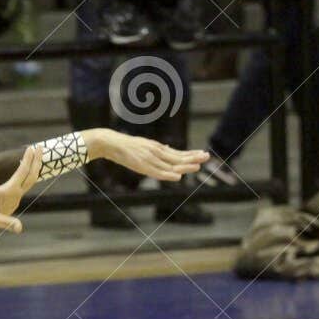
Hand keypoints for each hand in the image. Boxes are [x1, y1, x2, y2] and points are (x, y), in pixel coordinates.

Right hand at [90, 129, 207, 181]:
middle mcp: (156, 152)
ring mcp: (150, 158)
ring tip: (197, 166)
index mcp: (157, 148)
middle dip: (193, 157)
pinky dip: (168, 174)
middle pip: (177, 157)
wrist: (110, 143)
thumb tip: (167, 148)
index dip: (191, 154)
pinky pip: (157, 172)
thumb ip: (156, 149)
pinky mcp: (142, 165)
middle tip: (207, 156)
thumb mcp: (145, 146)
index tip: (203, 154)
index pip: (178, 152)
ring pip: (170, 164)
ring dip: (185, 165)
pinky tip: (177, 176)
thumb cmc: (126, 146)